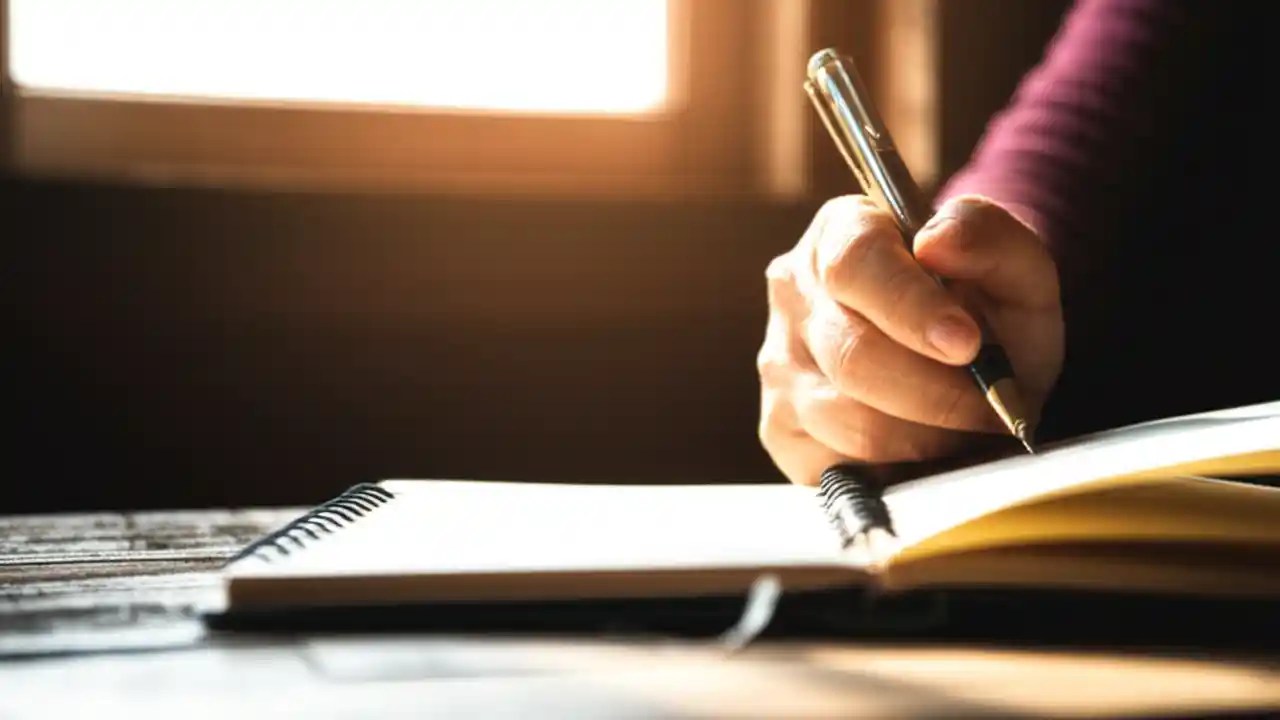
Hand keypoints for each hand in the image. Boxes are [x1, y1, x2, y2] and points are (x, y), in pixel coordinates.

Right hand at [756, 194, 1063, 485]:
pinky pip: (836, 462)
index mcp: (841, 234)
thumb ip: (989, 237)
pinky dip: (895, 466)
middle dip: (935, 392)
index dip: (910, 306)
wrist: (973, 369)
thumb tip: (938, 240)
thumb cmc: (986, 315)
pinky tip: (922, 446)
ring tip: (961, 426)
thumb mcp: (1014, 271)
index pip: (855, 262)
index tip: (966, 343)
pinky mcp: (779, 428)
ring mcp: (779, 363)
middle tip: (989, 406)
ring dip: (923, 435)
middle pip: (851, 353)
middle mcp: (795, 293)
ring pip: (847, 418)